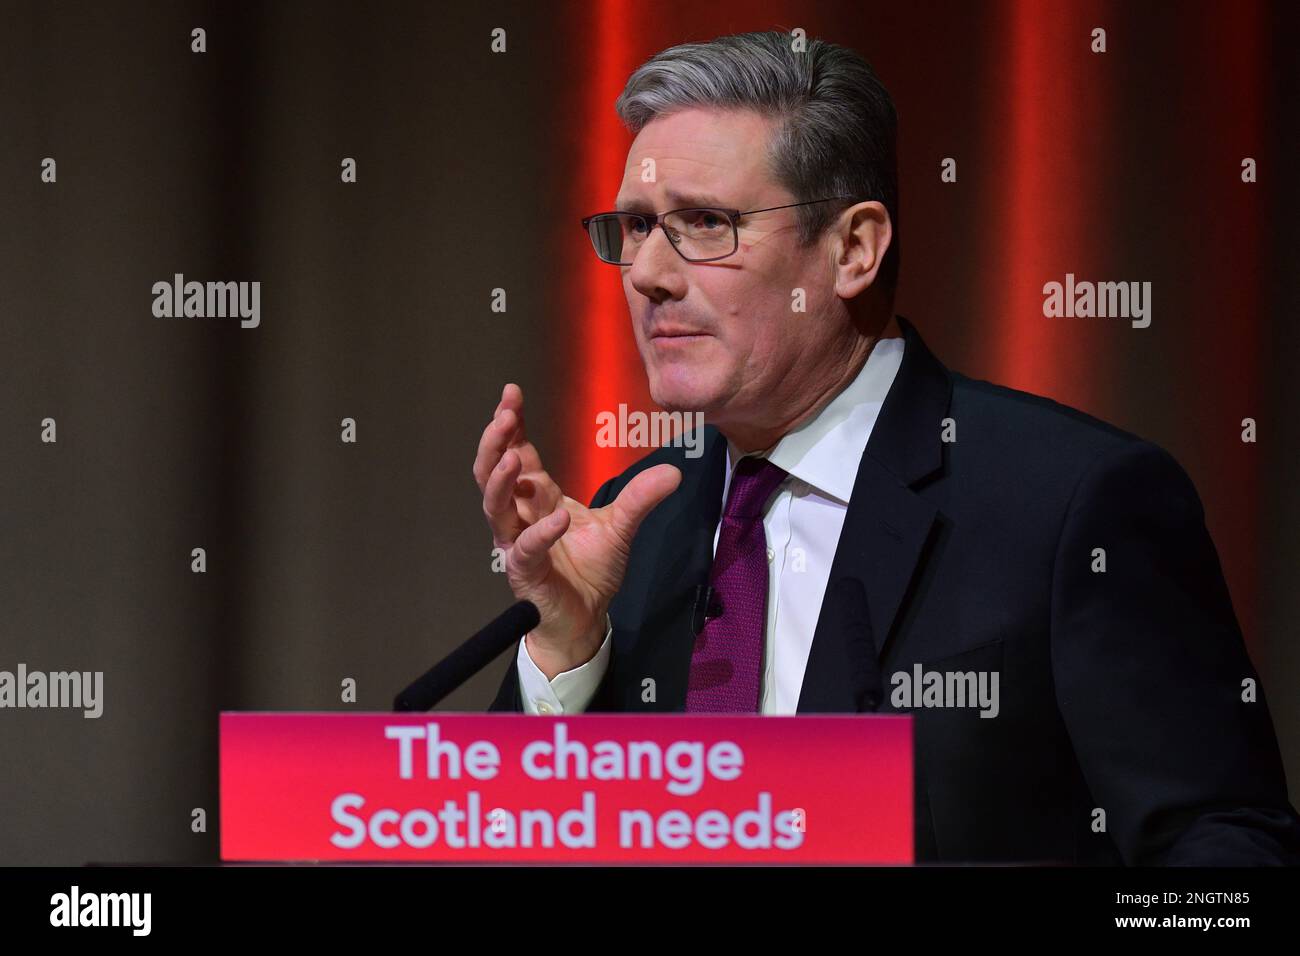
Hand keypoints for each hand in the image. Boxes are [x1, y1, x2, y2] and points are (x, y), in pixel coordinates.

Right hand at [473, 384, 681, 678]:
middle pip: (492, 473)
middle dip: (495, 443)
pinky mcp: (525, 571)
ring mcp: (517, 543)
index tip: (512, 393)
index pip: (516, 452)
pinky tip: (556, 518)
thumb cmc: (590, 569)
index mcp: (537, 497)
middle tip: (505, 415)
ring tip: (514, 458)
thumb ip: (639, 498)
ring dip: (502, 480)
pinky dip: (539, 532)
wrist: (585, 617)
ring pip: (495, 506)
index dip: (511, 425)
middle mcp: (520, 515)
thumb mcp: (620, 526)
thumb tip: (674, 471)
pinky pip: (526, 548)